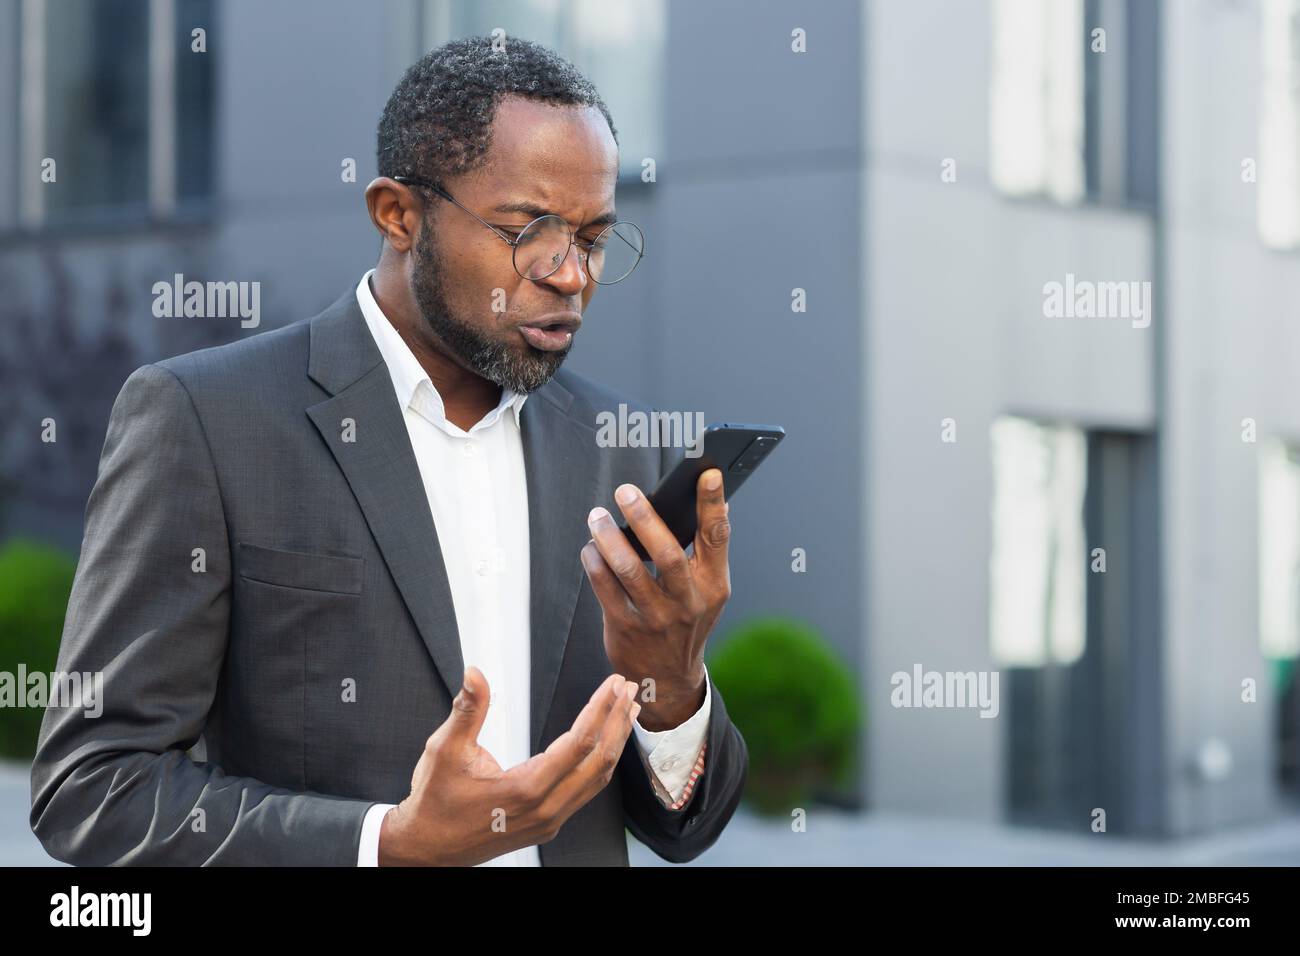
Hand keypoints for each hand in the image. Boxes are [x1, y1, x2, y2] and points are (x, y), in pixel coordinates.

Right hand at [378, 667, 640, 865]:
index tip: (613, 684)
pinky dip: (601, 764)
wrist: (426, 848)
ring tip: (627, 712)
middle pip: (598, 761)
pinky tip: (605, 745)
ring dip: (615, 743)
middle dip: (617, 722)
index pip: (578, 742)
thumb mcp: (444, 749)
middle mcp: (545, 808)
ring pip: (597, 780)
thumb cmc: (435, 800)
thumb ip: (467, 709)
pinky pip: (586, 792)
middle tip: (629, 690)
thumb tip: (474, 673)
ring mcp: (549, 820)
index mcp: (525, 788)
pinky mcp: (547, 824)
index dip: (600, 709)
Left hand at [580, 468, 730, 730]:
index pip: (717, 537)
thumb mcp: (709, 590)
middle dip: (644, 517)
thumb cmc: (688, 622)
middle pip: (666, 553)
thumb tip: (715, 502)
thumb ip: (708, 551)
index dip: (713, 504)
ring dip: (609, 537)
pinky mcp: (625, 628)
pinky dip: (594, 563)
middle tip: (625, 491)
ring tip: (598, 516)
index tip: (708, 473)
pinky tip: (590, 548)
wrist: (668, 679)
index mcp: (713, 585)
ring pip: (628, 570)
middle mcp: (687, 601)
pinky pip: (604, 589)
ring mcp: (656, 617)